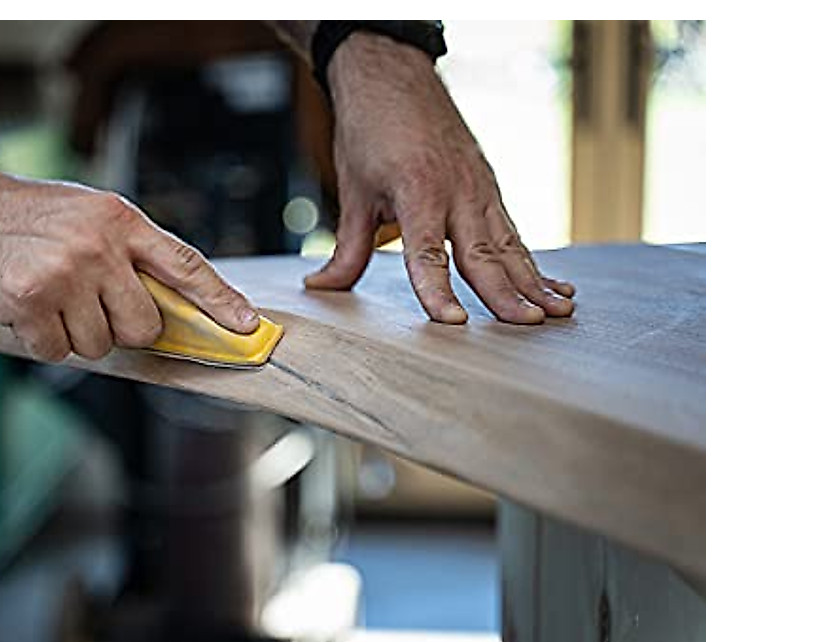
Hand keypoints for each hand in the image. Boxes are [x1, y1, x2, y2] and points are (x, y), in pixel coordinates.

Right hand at [0, 172, 259, 361]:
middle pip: (144, 324)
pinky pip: (57, 352)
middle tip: (85, 306)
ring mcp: (65, 272)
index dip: (220, 300)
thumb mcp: (85, 215)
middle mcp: (99, 244)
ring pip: (99, 345)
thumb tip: (164, 310)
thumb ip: (124, 254)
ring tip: (45, 299)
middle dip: (119, 329)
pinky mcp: (30, 301)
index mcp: (120, 219)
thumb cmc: (18, 215)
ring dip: (73, 336)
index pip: (185, 265)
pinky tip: (22, 310)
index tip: (248, 326)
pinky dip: (40, 342)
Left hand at [306, 32, 575, 323]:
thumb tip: (322, 287)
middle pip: (483, 252)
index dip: (438, 291)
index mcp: (417, 190)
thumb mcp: (353, 191)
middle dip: (507, 293)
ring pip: (509, 245)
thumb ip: (347, 249)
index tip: (452, 322)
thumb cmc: (372, 129)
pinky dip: (534, 263)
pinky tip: (553, 288)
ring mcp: (479, 188)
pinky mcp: (489, 188)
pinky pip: (514, 233)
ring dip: (534, 282)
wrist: (393, 76)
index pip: (427, 253)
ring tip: (557, 313)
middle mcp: (457, 190)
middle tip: (528, 325)